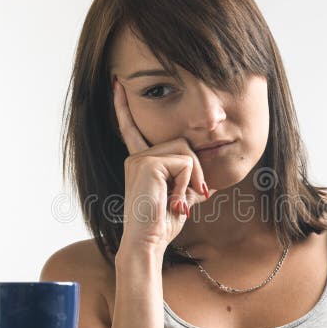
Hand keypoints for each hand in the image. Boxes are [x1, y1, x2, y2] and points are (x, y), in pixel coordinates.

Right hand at [112, 77, 216, 251]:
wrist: (146, 242)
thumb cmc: (161, 225)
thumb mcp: (180, 198)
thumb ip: (189, 182)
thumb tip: (210, 180)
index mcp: (140, 161)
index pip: (132, 130)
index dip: (124, 108)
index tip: (117, 85)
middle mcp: (136, 156)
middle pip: (183, 143)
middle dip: (196, 170)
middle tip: (192, 196)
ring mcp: (140, 158)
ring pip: (187, 151)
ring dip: (193, 178)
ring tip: (180, 200)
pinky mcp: (147, 163)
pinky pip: (185, 162)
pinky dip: (187, 183)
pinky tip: (174, 199)